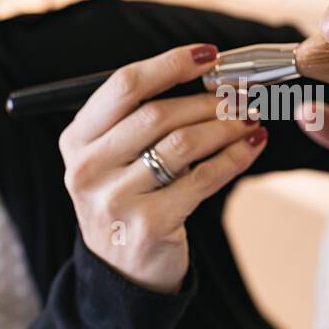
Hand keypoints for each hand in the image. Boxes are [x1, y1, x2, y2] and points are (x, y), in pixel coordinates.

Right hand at [59, 43, 268, 292]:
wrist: (124, 272)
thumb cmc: (129, 201)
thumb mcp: (116, 159)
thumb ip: (143, 118)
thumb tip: (209, 75)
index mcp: (75, 141)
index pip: (123, 86)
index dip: (170, 64)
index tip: (209, 55)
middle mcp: (87, 169)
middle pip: (157, 114)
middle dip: (208, 98)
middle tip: (242, 93)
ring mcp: (115, 199)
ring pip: (183, 144)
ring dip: (226, 125)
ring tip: (250, 117)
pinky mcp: (149, 224)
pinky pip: (203, 179)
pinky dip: (234, 157)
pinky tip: (252, 145)